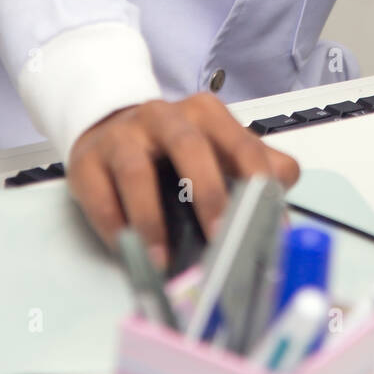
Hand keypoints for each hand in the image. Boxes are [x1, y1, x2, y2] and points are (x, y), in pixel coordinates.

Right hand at [66, 94, 299, 269]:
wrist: (110, 125)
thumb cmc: (171, 147)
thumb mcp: (217, 147)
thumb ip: (256, 164)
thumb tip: (284, 197)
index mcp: (206, 114)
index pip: (241, 143)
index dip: (259, 183)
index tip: (270, 223)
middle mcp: (164, 117)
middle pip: (190, 147)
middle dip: (209, 193)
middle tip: (220, 235)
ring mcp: (123, 136)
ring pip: (136, 171)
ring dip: (152, 219)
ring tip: (164, 259)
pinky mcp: (88, 161)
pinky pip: (99, 194)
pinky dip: (115, 226)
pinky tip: (128, 249)